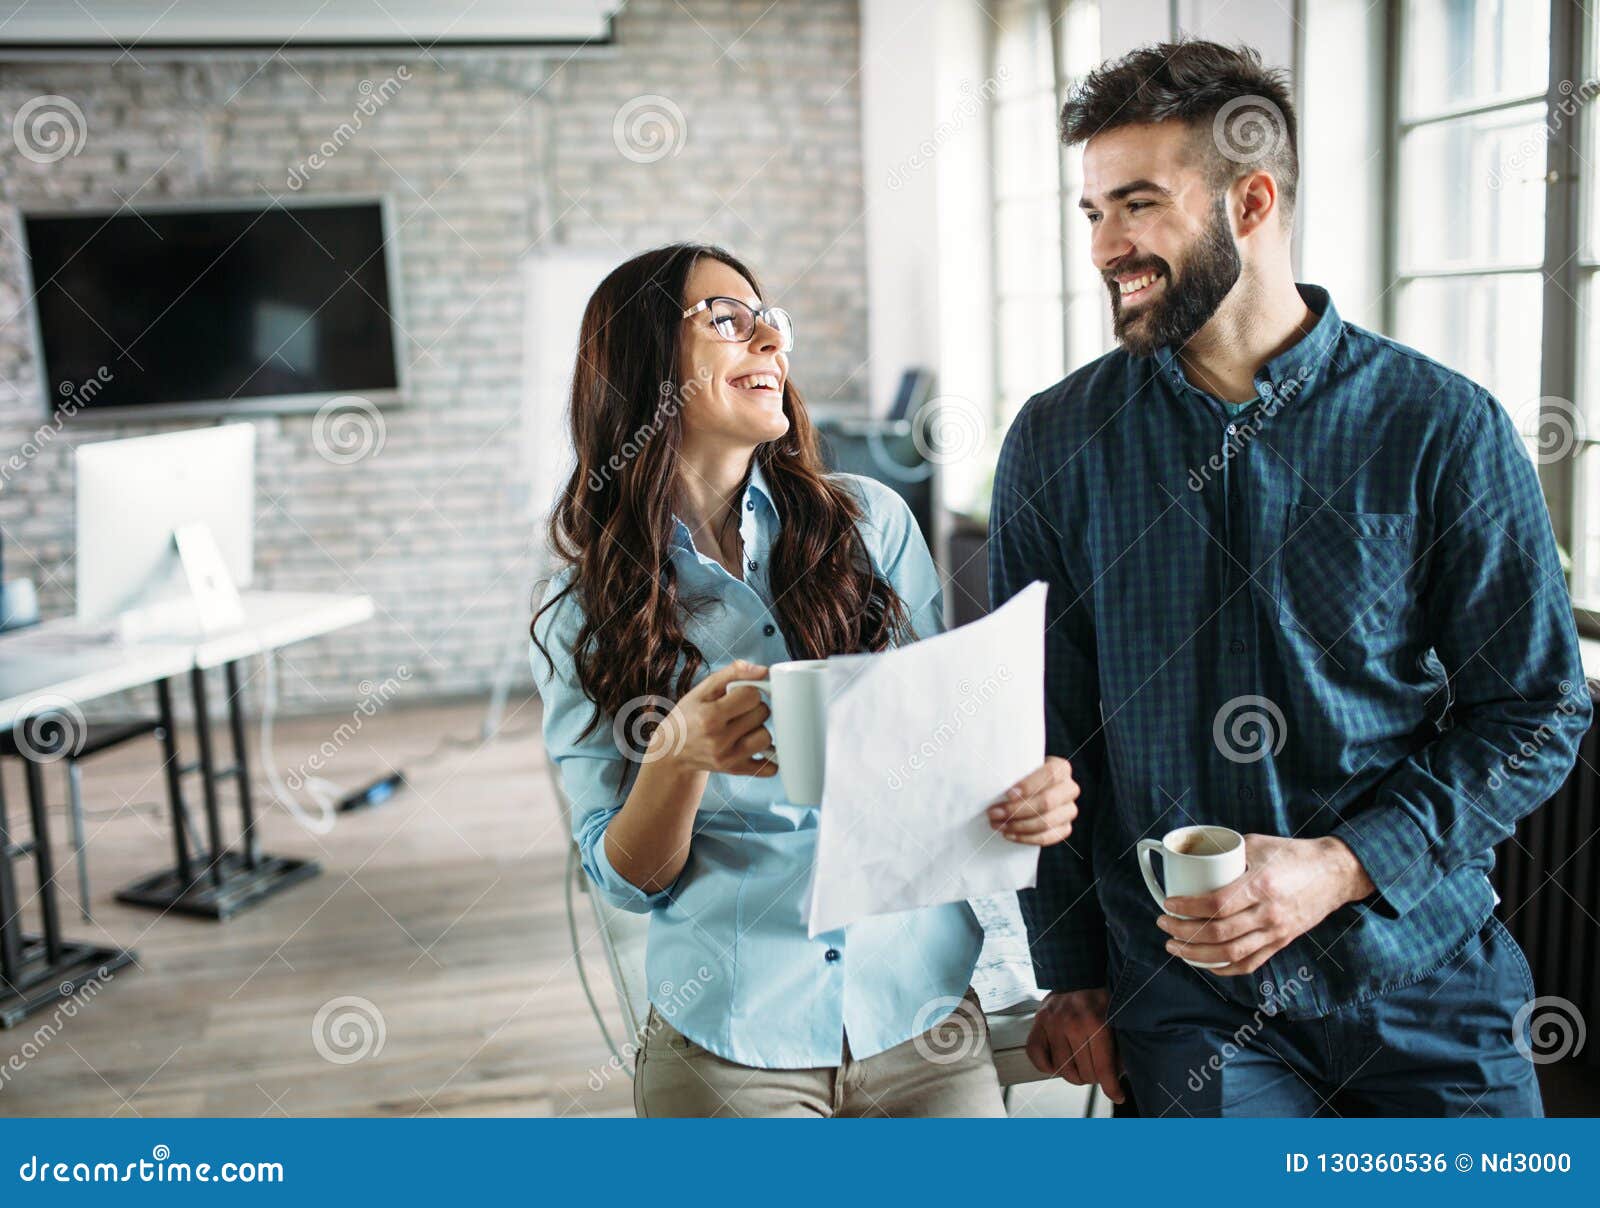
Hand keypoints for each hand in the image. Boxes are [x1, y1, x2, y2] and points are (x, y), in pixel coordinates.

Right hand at [648, 660, 777, 777]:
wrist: (672, 750)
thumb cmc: (688, 716)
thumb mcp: (702, 690)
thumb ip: (732, 673)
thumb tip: (763, 671)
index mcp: (709, 716)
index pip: (751, 694)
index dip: (749, 691)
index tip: (739, 694)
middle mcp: (718, 740)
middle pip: (761, 714)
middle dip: (755, 708)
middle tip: (740, 710)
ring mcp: (728, 758)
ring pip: (766, 737)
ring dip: (760, 729)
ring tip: (745, 727)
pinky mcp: (735, 771)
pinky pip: (769, 767)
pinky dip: (769, 757)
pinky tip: (755, 746)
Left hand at [988, 755, 1078, 844]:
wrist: (1030, 792)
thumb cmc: (1020, 776)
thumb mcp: (1018, 768)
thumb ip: (1010, 772)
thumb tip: (988, 781)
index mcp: (1061, 768)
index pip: (1050, 774)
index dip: (1029, 785)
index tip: (1007, 795)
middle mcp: (1070, 789)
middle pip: (1047, 802)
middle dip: (1017, 810)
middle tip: (993, 813)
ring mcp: (1069, 810)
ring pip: (1047, 822)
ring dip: (1018, 826)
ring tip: (997, 824)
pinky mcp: (1065, 828)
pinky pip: (1048, 838)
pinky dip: (1026, 838)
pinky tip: (1009, 834)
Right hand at [1025, 988, 1123, 1102]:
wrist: (1077, 971)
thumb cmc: (1100, 996)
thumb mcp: (1117, 1017)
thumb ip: (1119, 1047)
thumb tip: (1118, 1078)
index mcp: (1096, 1021)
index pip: (1103, 1068)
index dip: (1111, 1087)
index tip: (1117, 1095)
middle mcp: (1071, 1023)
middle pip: (1084, 1073)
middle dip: (1095, 1078)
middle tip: (1099, 1071)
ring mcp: (1051, 1023)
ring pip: (1062, 1069)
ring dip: (1074, 1075)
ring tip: (1081, 1066)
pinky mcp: (1037, 1022)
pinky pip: (1036, 1056)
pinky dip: (1047, 1066)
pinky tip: (1059, 1063)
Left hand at [1158, 834, 1374, 975]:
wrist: (1333, 873)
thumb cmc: (1292, 854)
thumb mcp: (1256, 844)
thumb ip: (1226, 854)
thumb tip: (1192, 860)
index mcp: (1260, 886)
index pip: (1216, 905)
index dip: (1187, 908)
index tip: (1168, 904)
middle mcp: (1268, 913)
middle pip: (1219, 932)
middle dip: (1184, 932)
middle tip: (1164, 925)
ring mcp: (1276, 931)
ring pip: (1231, 953)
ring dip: (1197, 954)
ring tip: (1175, 947)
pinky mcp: (1282, 942)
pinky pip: (1250, 963)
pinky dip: (1225, 967)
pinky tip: (1205, 963)